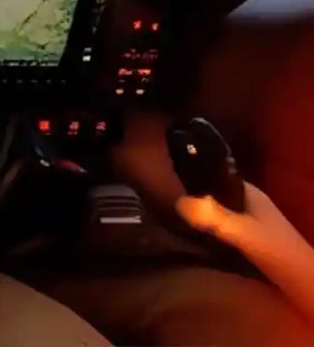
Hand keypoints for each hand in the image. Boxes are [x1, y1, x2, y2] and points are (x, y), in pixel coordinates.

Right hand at [178, 181, 313, 329]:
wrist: (305, 284)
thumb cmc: (278, 252)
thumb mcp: (243, 233)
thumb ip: (214, 217)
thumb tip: (178, 201)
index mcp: (249, 193)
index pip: (214, 174)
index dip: (191, 175)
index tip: (164, 179)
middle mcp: (248, 203)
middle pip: (212, 194)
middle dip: (190, 198)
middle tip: (159, 202)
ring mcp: (248, 223)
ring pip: (214, 212)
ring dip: (195, 216)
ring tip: (166, 219)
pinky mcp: (246, 242)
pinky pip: (218, 230)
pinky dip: (203, 232)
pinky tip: (186, 239)